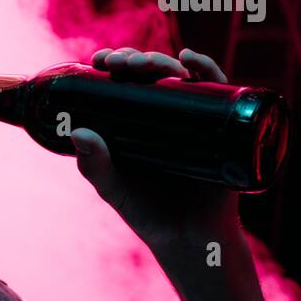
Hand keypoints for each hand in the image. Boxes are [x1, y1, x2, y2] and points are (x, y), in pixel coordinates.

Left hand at [70, 47, 242, 258]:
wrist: (190, 241)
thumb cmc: (149, 213)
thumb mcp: (114, 188)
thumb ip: (95, 165)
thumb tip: (78, 132)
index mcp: (137, 123)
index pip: (125, 82)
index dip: (114, 64)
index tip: (100, 60)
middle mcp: (166, 116)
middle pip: (150, 74)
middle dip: (134, 59)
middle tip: (120, 63)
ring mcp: (195, 119)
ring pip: (180, 77)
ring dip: (162, 60)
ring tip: (146, 63)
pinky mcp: (222, 127)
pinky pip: (219, 91)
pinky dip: (207, 69)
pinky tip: (190, 59)